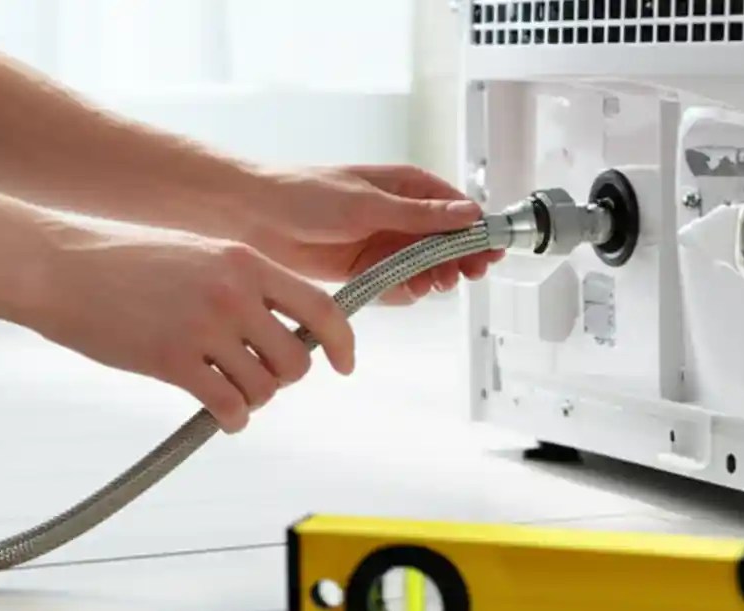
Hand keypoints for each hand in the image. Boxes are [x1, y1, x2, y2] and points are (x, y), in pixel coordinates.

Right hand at [30, 222, 354, 431]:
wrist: (60, 266)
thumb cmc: (127, 262)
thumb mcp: (202, 254)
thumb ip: (247, 285)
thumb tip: (289, 327)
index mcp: (247, 262)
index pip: (322, 307)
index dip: (342, 343)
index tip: (345, 365)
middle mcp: (234, 293)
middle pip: (296, 359)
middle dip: (283, 378)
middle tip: (257, 377)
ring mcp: (204, 326)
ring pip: (265, 387)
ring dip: (254, 400)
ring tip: (229, 393)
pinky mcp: (172, 360)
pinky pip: (228, 406)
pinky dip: (233, 419)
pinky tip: (222, 416)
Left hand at [241, 165, 501, 303]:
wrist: (254, 216)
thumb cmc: (305, 194)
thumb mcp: (369, 203)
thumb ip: (419, 215)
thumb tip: (467, 213)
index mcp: (407, 187)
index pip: (457, 209)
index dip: (476, 231)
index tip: (489, 252)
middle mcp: (401, 215)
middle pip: (447, 242)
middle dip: (457, 260)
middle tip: (462, 276)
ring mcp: (385, 242)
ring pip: (425, 266)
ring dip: (431, 277)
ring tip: (430, 285)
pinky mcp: (367, 267)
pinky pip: (398, 283)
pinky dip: (403, 290)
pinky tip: (403, 292)